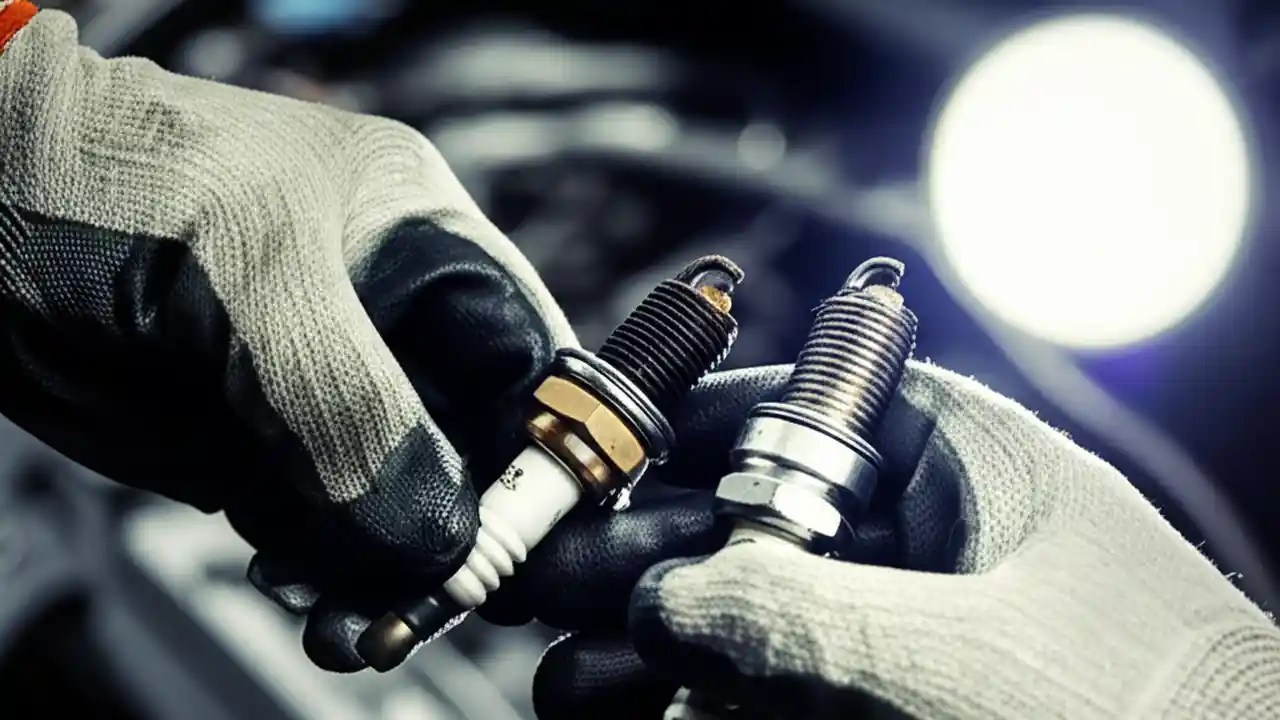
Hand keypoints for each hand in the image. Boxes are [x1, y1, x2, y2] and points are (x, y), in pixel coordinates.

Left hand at [0, 10, 573, 670]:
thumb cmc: (113, 183)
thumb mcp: (248, 273)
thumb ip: (350, 405)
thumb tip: (440, 538)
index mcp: (425, 243)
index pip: (532, 362)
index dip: (553, 451)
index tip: (546, 544)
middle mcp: (388, 325)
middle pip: (473, 452)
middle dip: (462, 535)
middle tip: (429, 607)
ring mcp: (323, 393)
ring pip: (398, 509)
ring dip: (385, 572)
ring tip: (345, 616)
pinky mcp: (260, 449)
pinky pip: (320, 532)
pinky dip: (322, 574)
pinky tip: (298, 585)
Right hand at [495, 361, 1279, 718]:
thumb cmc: (1142, 712)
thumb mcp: (957, 656)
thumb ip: (793, 618)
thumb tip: (662, 599)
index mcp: (959, 455)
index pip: (794, 410)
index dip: (681, 432)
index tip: (591, 466)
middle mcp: (924, 528)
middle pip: (749, 520)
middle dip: (641, 557)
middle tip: (540, 587)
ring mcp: (907, 621)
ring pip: (753, 613)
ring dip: (654, 643)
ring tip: (564, 680)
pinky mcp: (894, 697)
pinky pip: (779, 686)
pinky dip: (704, 701)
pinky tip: (631, 714)